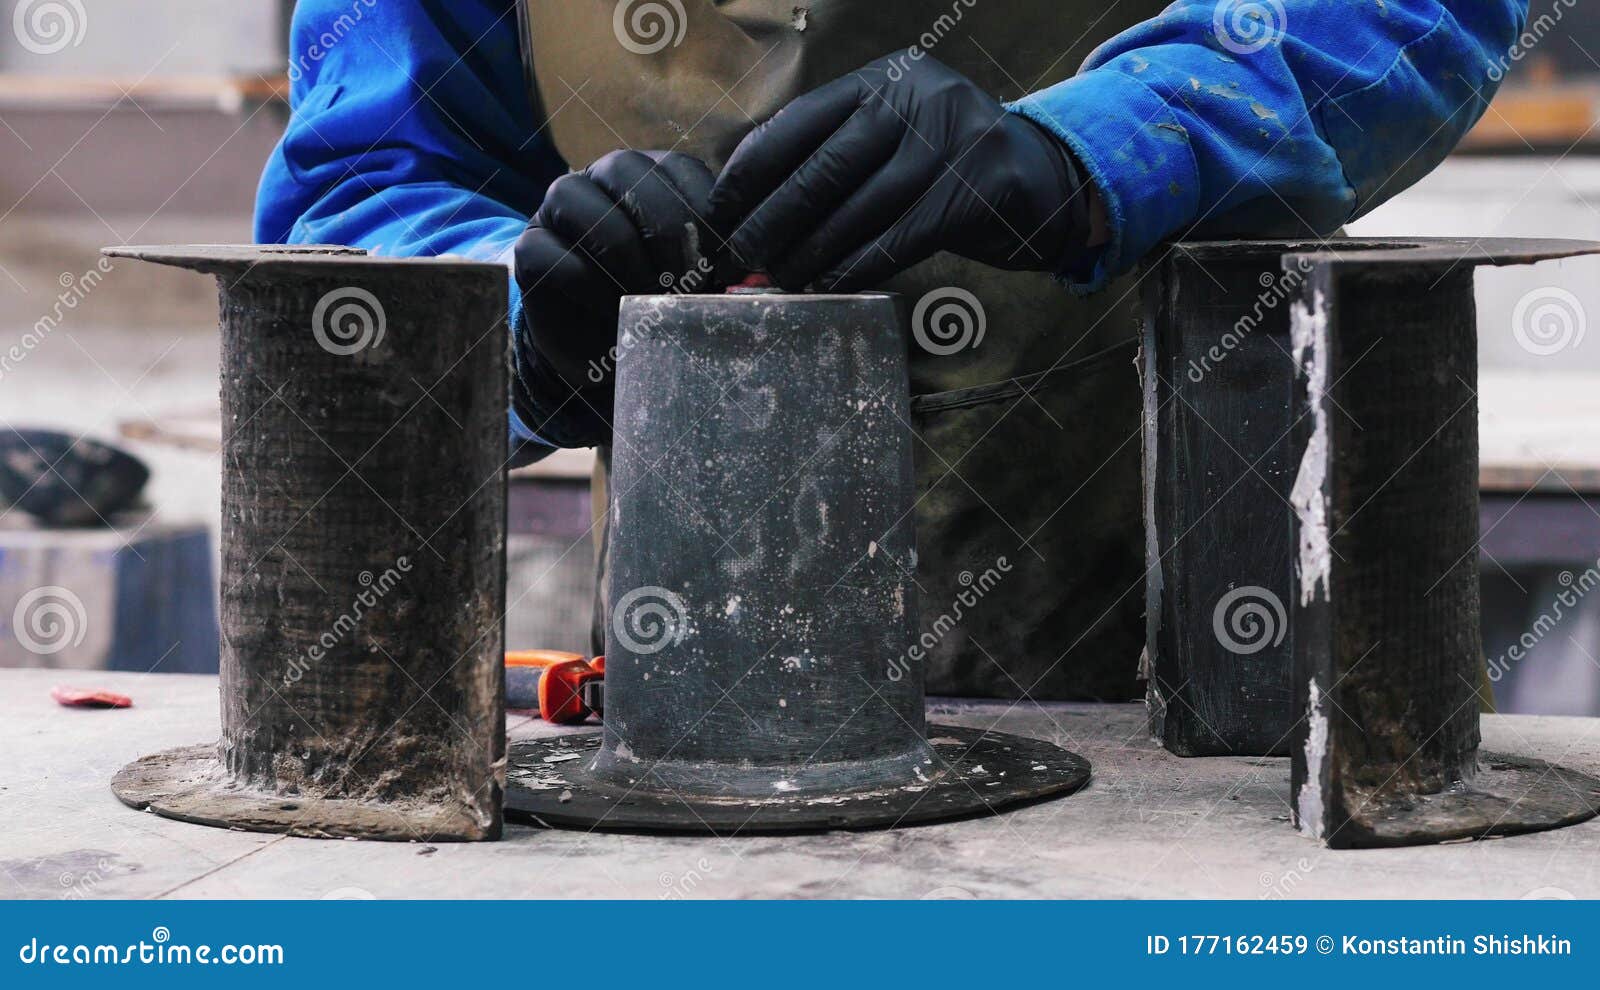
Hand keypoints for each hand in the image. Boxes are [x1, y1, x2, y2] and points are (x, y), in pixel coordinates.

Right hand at [514, 150, 718, 446]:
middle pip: (630, 174)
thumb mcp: (699, 280)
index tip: (724, 270)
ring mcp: (559, 208)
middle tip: (686, 287)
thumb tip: (754, 274)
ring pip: (583, 203)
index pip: (680, 170)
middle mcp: (603, 178)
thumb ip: (720, 262)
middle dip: (664, 233)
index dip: (704, 218)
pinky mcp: (529, 248)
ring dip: (625, 258)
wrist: (607, 350)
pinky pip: (555, 255)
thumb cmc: (662, 306)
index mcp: (654, 174)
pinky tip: (614, 314)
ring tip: (650, 301)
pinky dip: (591, 289)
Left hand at [710, 52, 1095, 291]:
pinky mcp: (974, 190)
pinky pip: (896, 240)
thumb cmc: (948, 167)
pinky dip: (854, 269)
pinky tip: (826, 289)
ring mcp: (948, 142)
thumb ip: (836, 152)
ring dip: (808, 254)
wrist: (1047, 179)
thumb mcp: (895, 135)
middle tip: (738, 257)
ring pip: (856, 210)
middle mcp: (914, 100)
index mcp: (883, 80)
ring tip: (776, 280)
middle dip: (771, 220)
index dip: (750, 172)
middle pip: (822, 169)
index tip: (718, 212)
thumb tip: (750, 204)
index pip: (796, 123)